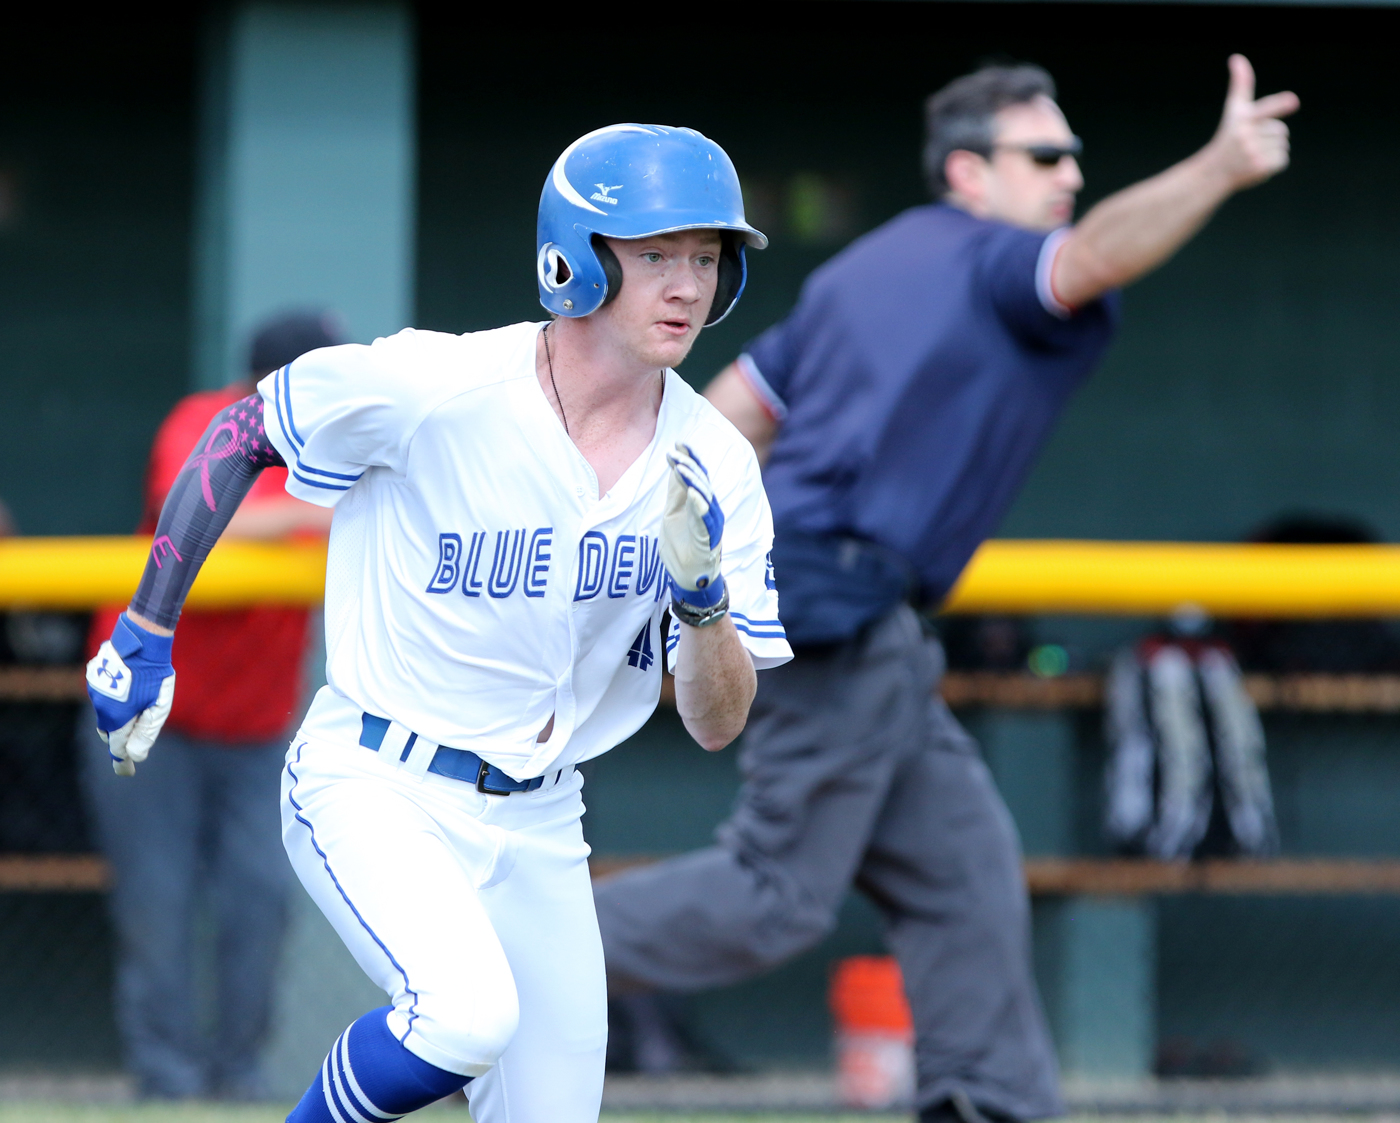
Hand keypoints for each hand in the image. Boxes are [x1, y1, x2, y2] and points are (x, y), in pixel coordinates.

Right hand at [85, 614, 174, 776]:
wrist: (141, 640)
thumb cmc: (154, 674)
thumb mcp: (157, 706)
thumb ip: (146, 732)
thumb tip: (135, 755)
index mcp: (116, 717)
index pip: (118, 747)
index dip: (123, 762)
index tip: (128, 772)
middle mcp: (100, 706)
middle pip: (109, 732)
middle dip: (120, 741)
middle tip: (132, 749)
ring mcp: (95, 691)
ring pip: (105, 714)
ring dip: (117, 720)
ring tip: (133, 720)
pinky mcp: (95, 678)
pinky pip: (103, 698)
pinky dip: (114, 703)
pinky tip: (128, 694)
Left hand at [659, 443, 725, 608]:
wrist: (686, 577)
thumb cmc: (681, 546)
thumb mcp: (672, 512)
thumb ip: (676, 492)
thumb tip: (675, 466)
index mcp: (700, 504)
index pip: (697, 476)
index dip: (690, 459)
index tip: (678, 444)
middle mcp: (709, 511)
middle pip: (703, 482)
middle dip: (690, 465)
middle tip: (676, 452)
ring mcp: (710, 524)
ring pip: (706, 497)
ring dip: (694, 481)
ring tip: (682, 467)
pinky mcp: (709, 539)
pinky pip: (705, 519)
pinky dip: (700, 505)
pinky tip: (693, 492)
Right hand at [1205, 55, 1299, 191]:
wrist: (1214, 172)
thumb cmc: (1227, 135)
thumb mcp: (1234, 109)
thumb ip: (1241, 84)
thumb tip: (1236, 57)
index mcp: (1242, 119)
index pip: (1265, 109)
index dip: (1279, 105)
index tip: (1293, 101)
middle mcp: (1246, 136)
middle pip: (1280, 130)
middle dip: (1269, 136)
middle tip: (1249, 144)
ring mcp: (1252, 153)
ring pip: (1282, 144)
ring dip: (1272, 150)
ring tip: (1252, 155)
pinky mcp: (1259, 167)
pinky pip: (1283, 159)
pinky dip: (1274, 163)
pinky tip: (1257, 165)